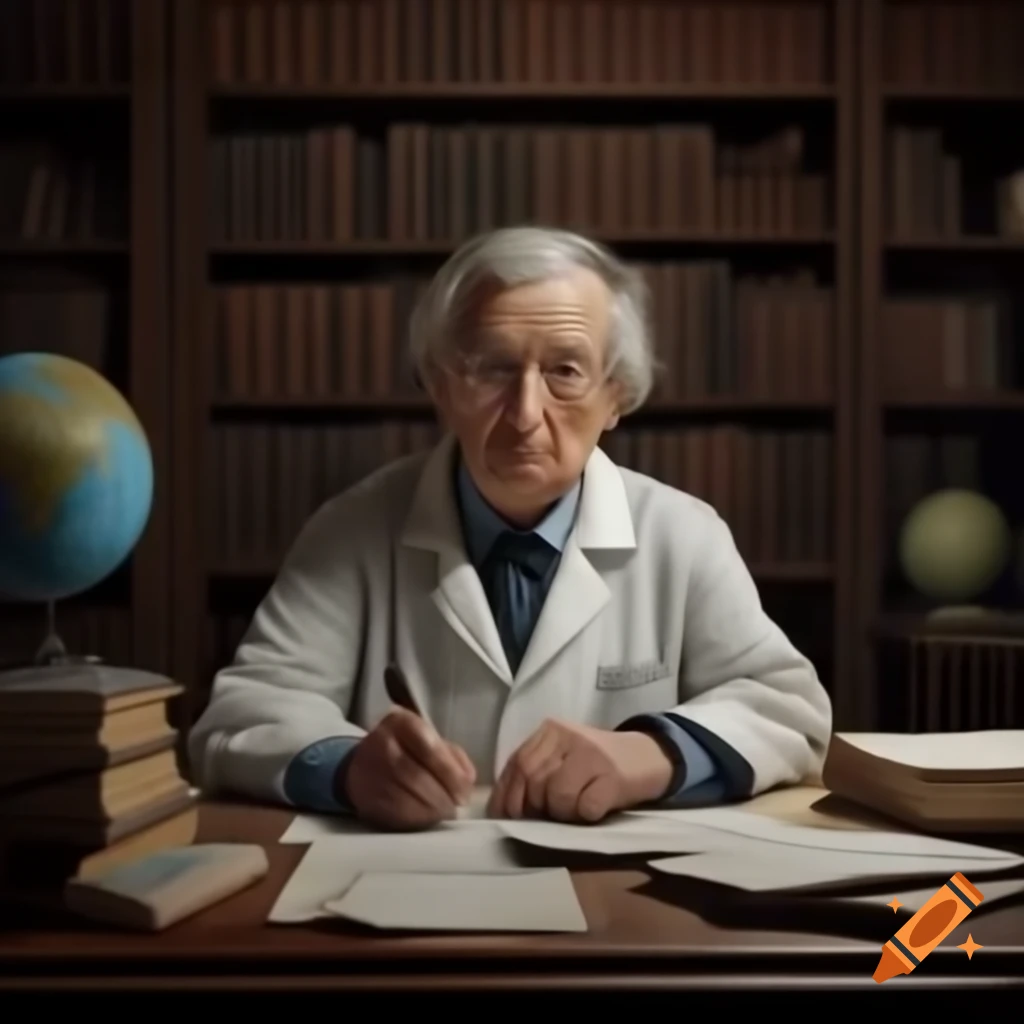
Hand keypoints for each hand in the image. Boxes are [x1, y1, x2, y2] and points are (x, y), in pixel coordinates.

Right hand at [343, 708, 475, 829]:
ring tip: (443, 813)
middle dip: (442, 796)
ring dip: (430, 811)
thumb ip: (453, 756)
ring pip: (404, 797)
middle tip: (456, 807)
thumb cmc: (407, 749)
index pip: (430, 750)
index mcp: (402, 723)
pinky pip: (393, 812)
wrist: (363, 763)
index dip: (450, 774)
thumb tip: (467, 780)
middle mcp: (381, 743)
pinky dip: (414, 819)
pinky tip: (426, 818)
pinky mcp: (364, 796)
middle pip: (416, 776)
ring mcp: (368, 771)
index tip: (464, 792)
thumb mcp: (430, 739)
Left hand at [487, 719, 673, 822]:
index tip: (507, 817)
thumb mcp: (560, 759)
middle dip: (536, 807)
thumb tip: (502, 809)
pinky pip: (586, 807)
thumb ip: (533, 773)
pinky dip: (587, 815)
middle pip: (534, 780)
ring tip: (577, 808)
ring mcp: (593, 754)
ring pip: (557, 795)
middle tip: (551, 814)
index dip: (507, 796)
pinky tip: (596, 807)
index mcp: (550, 730)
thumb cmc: (595, 765)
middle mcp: (569, 736)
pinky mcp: (613, 776)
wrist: (646, 757)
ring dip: (563, 813)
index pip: (517, 763)